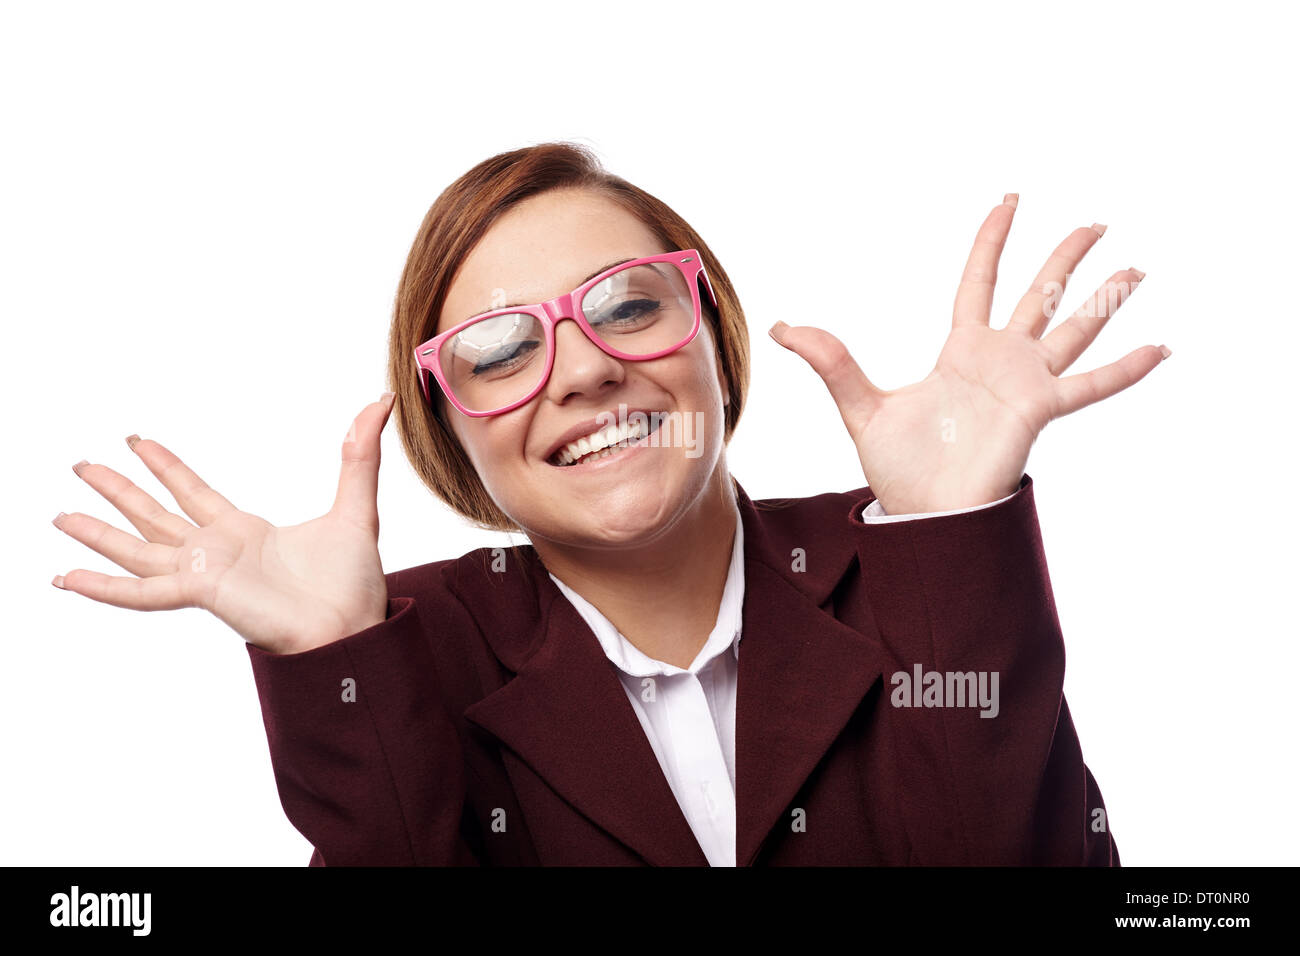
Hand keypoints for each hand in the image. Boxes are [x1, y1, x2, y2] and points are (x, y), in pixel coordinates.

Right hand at [51, 392, 398, 654]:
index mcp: (245, 533)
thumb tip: (381, 401)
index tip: (136, 440)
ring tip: (58, 515)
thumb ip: (360, 454)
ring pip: (136, 548)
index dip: (164, 465)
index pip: (192, 492)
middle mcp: (217, 553)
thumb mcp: (357, 507)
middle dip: (116, 490)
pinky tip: (66, 577)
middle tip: (80, 465)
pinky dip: (102, 586)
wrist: (354, 628)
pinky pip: (141, 591)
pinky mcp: (201, 593)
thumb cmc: (355, 584)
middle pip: (153, 514)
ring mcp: (204, 575)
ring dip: (97, 533)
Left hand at [768, 194, 1168, 514]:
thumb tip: (781, 328)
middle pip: (1040, 294)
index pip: (980, 281)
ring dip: (1105, 299)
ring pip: (1073, 328)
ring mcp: (1025, 384)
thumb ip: (831, 362)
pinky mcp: (1039, 411)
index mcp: (962, 350)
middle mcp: (1001, 360)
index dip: (993, 240)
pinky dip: (1126, 369)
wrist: (923, 512)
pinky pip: (1091, 385)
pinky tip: (1160, 347)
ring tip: (1137, 268)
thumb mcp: (860, 405)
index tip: (1010, 201)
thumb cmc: (899, 467)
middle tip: (1097, 222)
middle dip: (1066, 257)